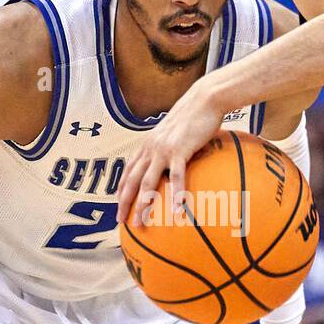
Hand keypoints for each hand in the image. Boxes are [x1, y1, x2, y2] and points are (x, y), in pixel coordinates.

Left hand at [118, 81, 225, 227]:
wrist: (204, 100)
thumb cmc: (194, 116)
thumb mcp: (175, 133)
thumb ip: (169, 147)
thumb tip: (172, 162)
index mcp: (147, 145)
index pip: (128, 170)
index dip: (121, 189)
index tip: (118, 205)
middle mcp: (150, 148)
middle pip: (132, 180)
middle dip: (124, 203)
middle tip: (121, 221)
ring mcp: (163, 150)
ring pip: (147, 183)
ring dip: (142, 205)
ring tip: (140, 223)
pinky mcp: (179, 151)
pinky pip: (176, 178)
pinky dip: (175, 195)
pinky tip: (177, 211)